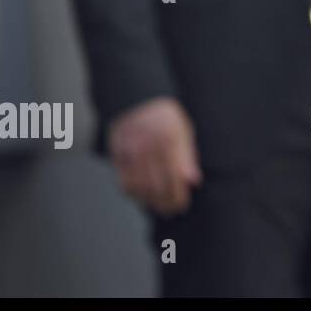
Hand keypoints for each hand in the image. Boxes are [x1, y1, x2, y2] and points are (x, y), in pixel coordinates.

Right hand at [107, 96, 201, 216]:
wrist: (137, 99)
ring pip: (139, 187)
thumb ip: (188, 156)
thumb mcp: (184, 130)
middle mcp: (149, 146)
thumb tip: (193, 181)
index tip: (182, 205)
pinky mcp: (117, 154)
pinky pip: (123, 181)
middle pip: (156, 185)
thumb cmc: (165, 116)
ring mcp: (131, 151)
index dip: (178, 195)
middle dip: (165, 203)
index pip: (175, 177)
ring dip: (149, 201)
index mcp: (170, 139)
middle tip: (171, 211)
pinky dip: (132, 193)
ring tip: (158, 207)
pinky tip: (141, 196)